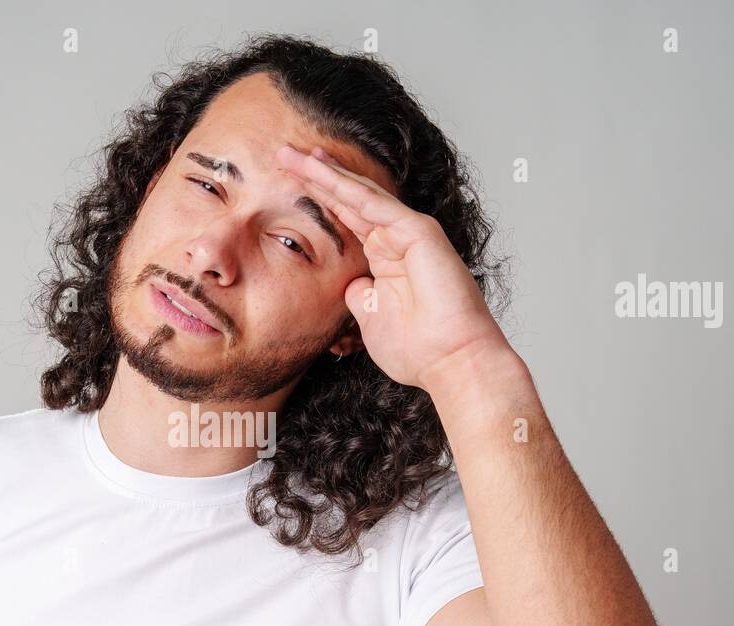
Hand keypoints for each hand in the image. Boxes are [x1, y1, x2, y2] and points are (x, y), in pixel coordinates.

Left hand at [276, 144, 507, 388]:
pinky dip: (348, 188)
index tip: (288, 181)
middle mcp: (396, 240)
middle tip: (284, 153)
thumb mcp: (370, 318)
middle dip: (316, 176)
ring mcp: (409, 233)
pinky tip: (321, 172)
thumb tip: (349, 285)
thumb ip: (358, 296)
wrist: (450, 363)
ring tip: (294, 155)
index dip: (319, 198)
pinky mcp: (419, 233)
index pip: (346, 218)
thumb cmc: (417, 349)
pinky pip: (377, 205)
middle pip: (350, 198)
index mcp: (385, 258)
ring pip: (360, 194)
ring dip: (326, 174)